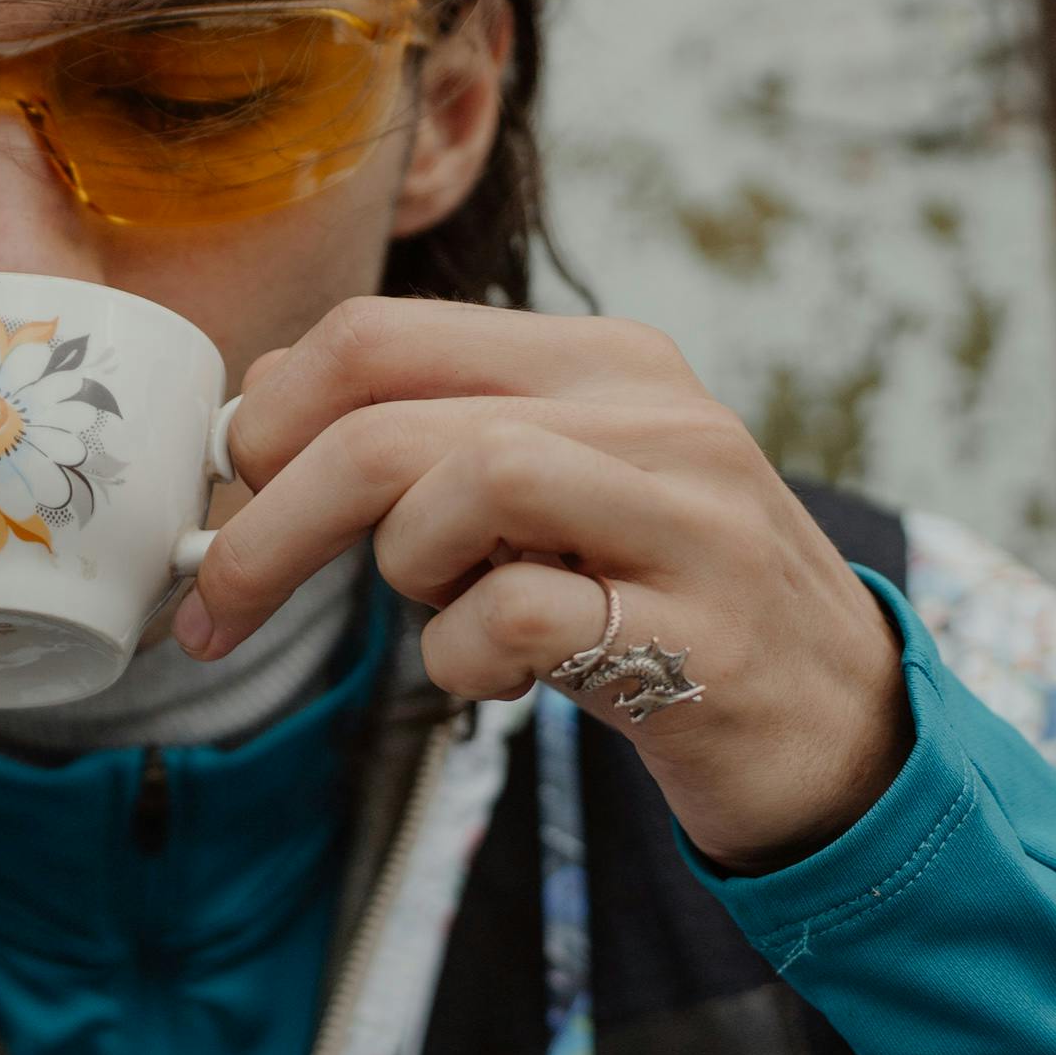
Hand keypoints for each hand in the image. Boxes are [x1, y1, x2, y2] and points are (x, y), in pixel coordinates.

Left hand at [175, 298, 907, 869]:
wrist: (833, 720)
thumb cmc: (652, 598)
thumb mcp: (550, 489)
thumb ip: (427, 438)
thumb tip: (258, 411)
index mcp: (599, 361)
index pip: (380, 334)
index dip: (270, 414)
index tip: (231, 493)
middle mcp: (654, 416)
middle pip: (389, 414)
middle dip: (271, 513)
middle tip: (222, 597)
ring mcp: (690, 520)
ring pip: (467, 480)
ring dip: (399, 566)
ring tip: (437, 610)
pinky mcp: (702, 638)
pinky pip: (520, 616)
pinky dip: (461, 657)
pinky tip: (492, 677)